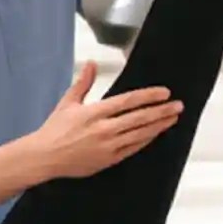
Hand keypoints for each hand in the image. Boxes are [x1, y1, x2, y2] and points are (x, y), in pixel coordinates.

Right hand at [31, 61, 183, 178]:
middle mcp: (104, 130)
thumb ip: (83, 83)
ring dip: (159, 126)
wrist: (44, 157)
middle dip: (161, 111)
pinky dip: (146, 140)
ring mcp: (108, 147)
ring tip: (172, 118)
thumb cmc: (55, 130)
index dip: (148, 96)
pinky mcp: (109, 160)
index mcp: (94, 113)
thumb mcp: (68, 103)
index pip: (128, 101)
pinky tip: (156, 134)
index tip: (164, 93)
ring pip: (140, 134)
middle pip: (139, 118)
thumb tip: (92, 63)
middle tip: (178, 105)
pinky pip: (133, 149)